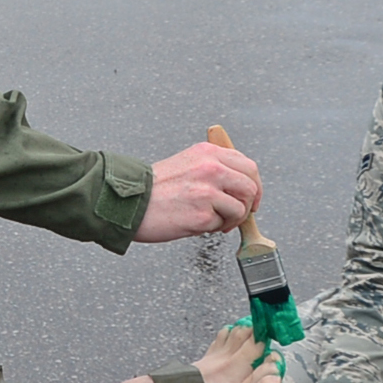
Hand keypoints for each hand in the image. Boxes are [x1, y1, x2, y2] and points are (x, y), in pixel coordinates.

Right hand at [132, 142, 261, 242]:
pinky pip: (221, 224)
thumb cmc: (152, 188)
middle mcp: (210, 168)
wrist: (128, 202)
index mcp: (207, 153)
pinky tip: (195, 223)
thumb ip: (212, 168)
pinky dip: (212, 228)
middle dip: (247, 205)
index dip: (254, 185)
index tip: (251, 197)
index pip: (248, 166)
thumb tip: (238, 186)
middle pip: (250, 187)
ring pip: (240, 209)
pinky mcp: (202, 214)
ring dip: (230, 219)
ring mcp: (207, 191)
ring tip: (212, 221)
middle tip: (237, 214)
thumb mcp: (186, 164)